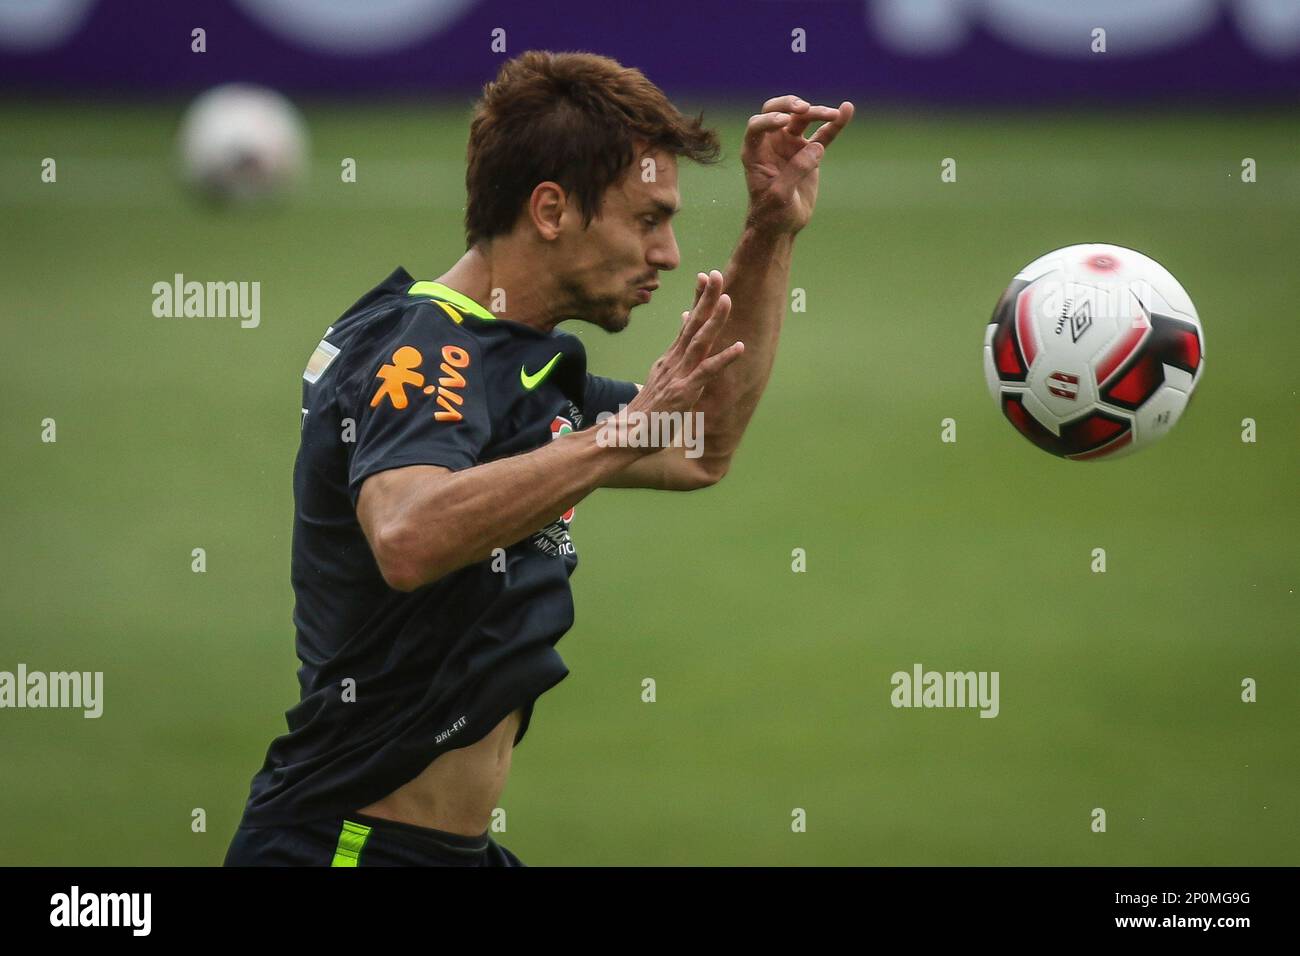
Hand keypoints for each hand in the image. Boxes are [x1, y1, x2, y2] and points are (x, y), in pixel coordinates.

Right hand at [625, 269, 742, 419]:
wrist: (626, 434)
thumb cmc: (647, 410)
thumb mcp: (661, 377)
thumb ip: (673, 356)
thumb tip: (681, 333)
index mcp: (671, 358)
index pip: (687, 323)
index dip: (698, 299)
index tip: (706, 277)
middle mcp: (674, 361)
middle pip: (692, 324)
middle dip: (706, 299)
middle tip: (718, 274)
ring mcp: (678, 375)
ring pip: (699, 342)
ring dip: (714, 321)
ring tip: (728, 299)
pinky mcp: (683, 393)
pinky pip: (706, 372)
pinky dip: (723, 359)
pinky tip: (739, 348)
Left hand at [742, 95, 853, 236]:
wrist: (782, 226)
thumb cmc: (771, 213)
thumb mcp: (780, 195)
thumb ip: (795, 170)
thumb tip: (816, 148)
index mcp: (755, 153)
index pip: (756, 126)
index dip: (768, 120)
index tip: (783, 122)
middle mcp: (771, 144)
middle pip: (777, 112)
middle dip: (789, 105)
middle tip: (804, 108)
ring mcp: (790, 146)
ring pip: (802, 120)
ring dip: (817, 113)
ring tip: (834, 114)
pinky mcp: (808, 153)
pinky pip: (823, 135)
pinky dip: (834, 124)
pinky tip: (847, 110)